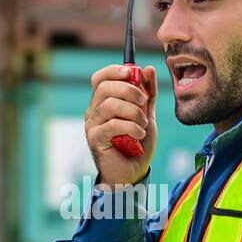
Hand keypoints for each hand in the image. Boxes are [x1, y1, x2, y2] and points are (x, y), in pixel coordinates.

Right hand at [85, 64, 157, 187]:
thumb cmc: (138, 144)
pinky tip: (139, 134)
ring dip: (133, 112)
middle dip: (129, 90)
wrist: (134, 172)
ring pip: (109, 105)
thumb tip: (148, 69)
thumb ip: (149, 94)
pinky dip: (130, 127)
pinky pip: (112, 124)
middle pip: (105, 88)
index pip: (100, 78)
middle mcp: (94, 111)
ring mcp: (92, 125)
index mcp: (104, 102)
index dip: (114, 71)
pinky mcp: (95, 139)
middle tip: (144, 102)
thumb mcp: (148, 115)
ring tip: (144, 124)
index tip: (130, 72)